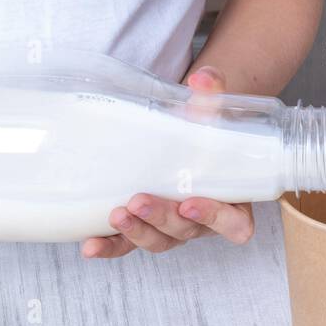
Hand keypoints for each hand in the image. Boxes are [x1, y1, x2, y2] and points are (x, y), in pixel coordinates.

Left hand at [81, 66, 254, 259]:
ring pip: (159, 241)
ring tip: (116, 214)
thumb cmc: (209, 129)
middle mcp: (203, 220)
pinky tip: (90, 245)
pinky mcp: (145, 228)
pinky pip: (129, 245)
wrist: (189, 132)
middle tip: (139, 201)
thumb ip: (213, 95)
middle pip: (186, 230)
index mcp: (232, 200)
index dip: (215, 218)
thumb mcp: (214, 112)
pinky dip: (111, 247)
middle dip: (161, 218)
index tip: (190, 203)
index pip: (234, 223)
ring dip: (136, 232)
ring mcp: (173, 227)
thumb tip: (202, 79)